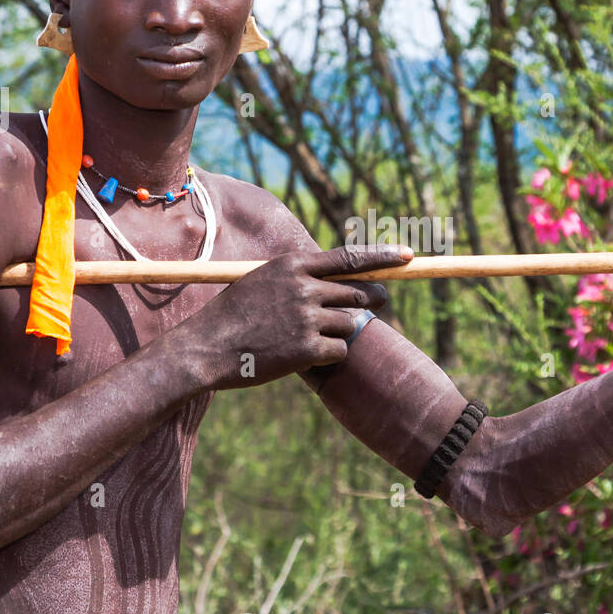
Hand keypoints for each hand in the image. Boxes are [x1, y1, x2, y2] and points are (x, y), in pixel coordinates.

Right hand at [184, 244, 412, 389]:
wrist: (206, 348)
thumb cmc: (232, 316)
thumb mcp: (261, 281)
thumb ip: (297, 277)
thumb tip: (333, 280)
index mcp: (293, 265)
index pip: (349, 257)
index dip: (382, 257)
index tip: (407, 256)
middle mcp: (305, 287)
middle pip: (357, 292)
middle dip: (371, 299)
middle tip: (378, 302)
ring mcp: (308, 318)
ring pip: (349, 324)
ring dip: (338, 332)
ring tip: (309, 338)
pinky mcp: (308, 348)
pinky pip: (339, 351)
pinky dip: (329, 355)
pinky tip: (305, 357)